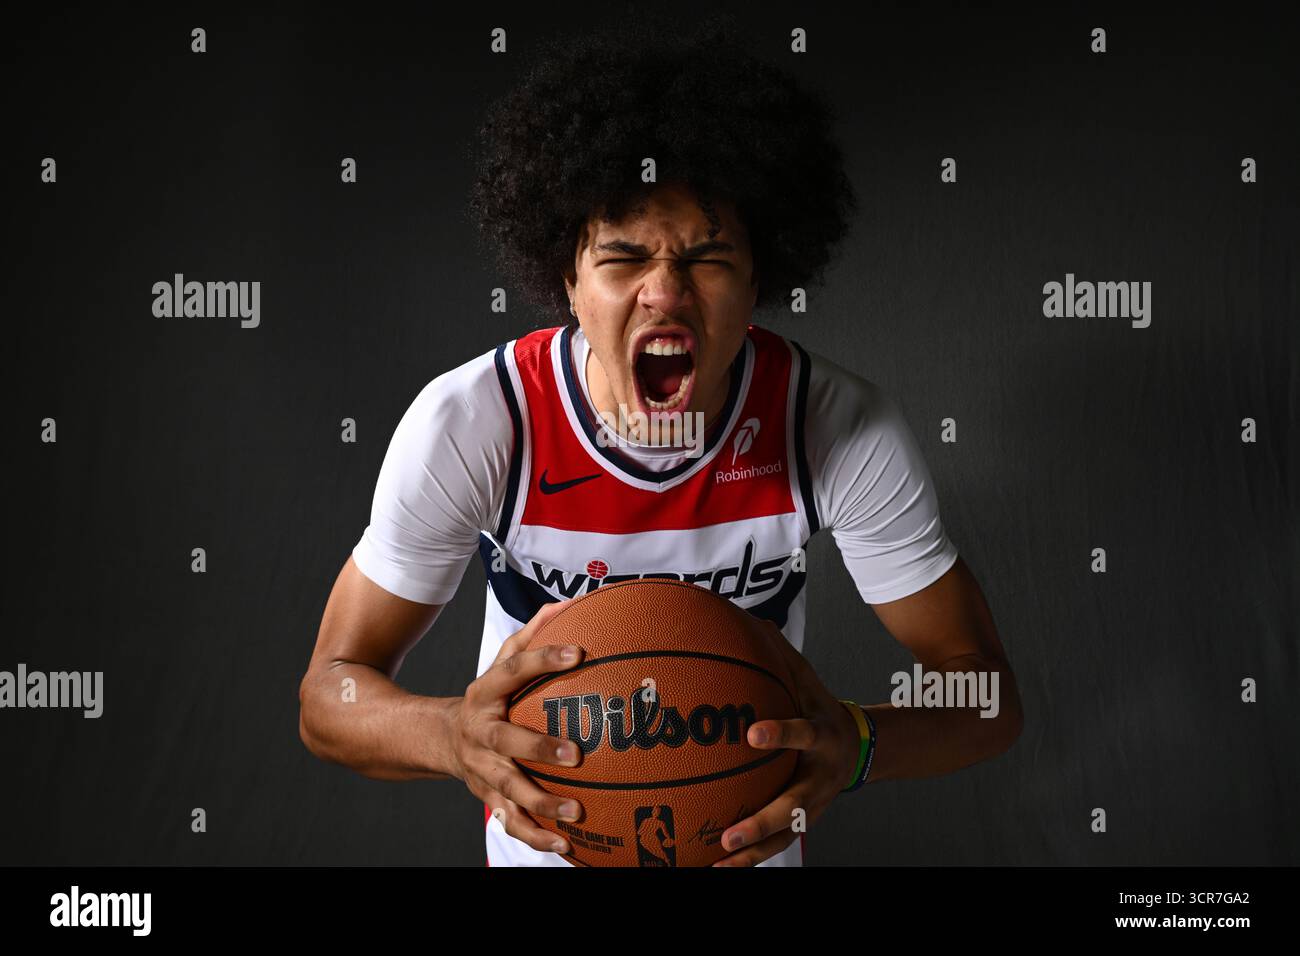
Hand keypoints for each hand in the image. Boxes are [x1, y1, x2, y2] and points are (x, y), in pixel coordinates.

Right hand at [446, 600, 586, 854]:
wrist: (439, 739)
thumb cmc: (490, 697)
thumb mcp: (501, 664)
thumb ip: (532, 635)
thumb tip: (568, 604)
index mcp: (485, 693)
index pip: (511, 669)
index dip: (543, 659)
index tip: (580, 652)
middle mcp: (478, 732)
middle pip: (504, 741)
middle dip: (538, 748)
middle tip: (576, 754)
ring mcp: (480, 769)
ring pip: (507, 790)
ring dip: (541, 803)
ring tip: (576, 812)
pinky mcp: (487, 798)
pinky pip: (510, 822)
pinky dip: (535, 836)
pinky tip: (565, 845)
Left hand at [713, 620, 861, 865]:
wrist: (860, 747)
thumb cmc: (819, 706)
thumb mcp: (809, 678)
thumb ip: (779, 653)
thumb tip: (749, 618)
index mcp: (822, 735)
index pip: (804, 733)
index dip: (782, 733)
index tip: (752, 732)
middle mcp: (820, 777)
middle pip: (795, 806)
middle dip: (763, 821)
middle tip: (730, 833)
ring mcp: (814, 807)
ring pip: (785, 836)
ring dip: (753, 853)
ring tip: (719, 862)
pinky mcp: (804, 824)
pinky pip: (776, 844)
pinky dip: (750, 858)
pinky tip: (716, 865)